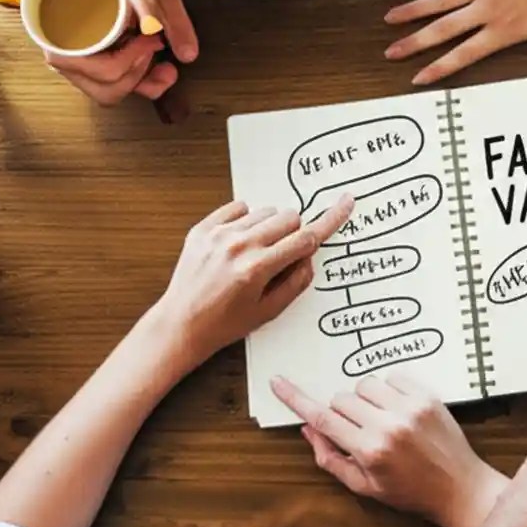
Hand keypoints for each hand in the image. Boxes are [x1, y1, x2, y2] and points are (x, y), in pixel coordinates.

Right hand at [51, 0, 198, 105]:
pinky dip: (137, 77)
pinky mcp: (96, 59)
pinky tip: (154, 60)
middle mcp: (70, 54)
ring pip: (112, 90)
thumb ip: (169, 18)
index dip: (132, 63)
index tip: (152, 40)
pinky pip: (115, 81)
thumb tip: (187, 55)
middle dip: (140, 76)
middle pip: (107, 90)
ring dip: (141, 79)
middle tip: (156, 47)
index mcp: (69, 35)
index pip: (101, 73)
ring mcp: (83, 59)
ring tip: (158, 54)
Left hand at [144, 194, 353, 365]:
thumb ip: (295, 282)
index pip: (305, 238)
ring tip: (254, 252)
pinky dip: (245, 220)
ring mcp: (219, 234)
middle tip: (280, 255)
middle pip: (288, 218)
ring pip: (264, 212)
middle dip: (293, 234)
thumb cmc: (224, 323)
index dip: (330, 219)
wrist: (181, 324)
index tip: (345, 203)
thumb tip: (309, 257)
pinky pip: (237, 207)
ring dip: (269, 227)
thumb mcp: (268, 312)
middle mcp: (239, 246)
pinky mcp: (203, 228)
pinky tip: (238, 241)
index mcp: (258, 268)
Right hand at [271, 373, 506, 526]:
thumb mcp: (365, 486)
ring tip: (382, 419)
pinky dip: (389, 390)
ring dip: (365, 399)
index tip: (278, 382)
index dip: (296, 399)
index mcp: (369, 450)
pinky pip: (392, 376)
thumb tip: (309, 429)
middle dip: (343, 413)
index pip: (322, 417)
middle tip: (360, 431)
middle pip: (341, 399)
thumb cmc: (410, 491)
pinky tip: (399, 410)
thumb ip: (331, 458)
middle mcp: (388, 425)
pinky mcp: (427, 396)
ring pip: (364, 384)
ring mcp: (409, 408)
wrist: (459, 487)